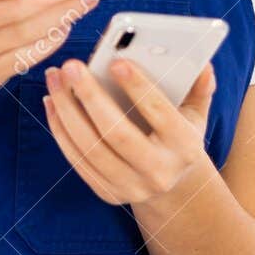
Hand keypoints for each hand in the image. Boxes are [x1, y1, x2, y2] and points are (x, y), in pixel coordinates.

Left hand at [43, 56, 217, 204]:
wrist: (171, 187)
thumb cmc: (178, 137)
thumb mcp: (196, 115)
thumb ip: (199, 88)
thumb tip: (202, 64)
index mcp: (184, 147)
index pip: (159, 113)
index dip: (138, 87)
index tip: (116, 61)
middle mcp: (158, 172)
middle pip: (117, 134)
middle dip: (91, 97)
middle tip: (71, 65)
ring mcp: (131, 186)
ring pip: (90, 147)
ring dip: (67, 110)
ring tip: (55, 79)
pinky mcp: (107, 193)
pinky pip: (77, 159)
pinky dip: (60, 129)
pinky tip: (51, 102)